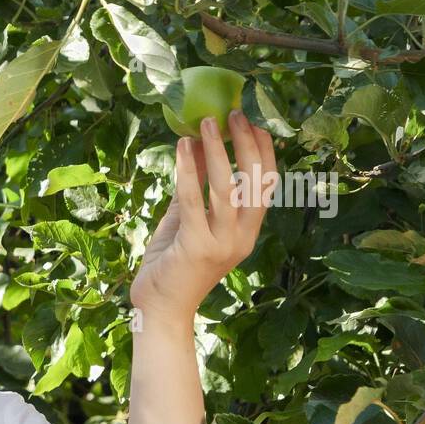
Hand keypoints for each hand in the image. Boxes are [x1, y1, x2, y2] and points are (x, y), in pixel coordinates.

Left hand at [129, 110, 277, 322]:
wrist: (158, 309)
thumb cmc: (171, 265)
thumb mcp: (187, 221)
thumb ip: (197, 188)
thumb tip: (201, 146)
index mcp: (246, 232)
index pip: (265, 185)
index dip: (263, 151)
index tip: (255, 122)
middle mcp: (241, 238)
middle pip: (253, 182)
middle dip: (246, 143)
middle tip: (234, 113)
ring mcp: (222, 244)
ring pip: (227, 188)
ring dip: (218, 151)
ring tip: (208, 122)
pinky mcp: (197, 246)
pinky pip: (194, 201)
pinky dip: (189, 171)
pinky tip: (183, 148)